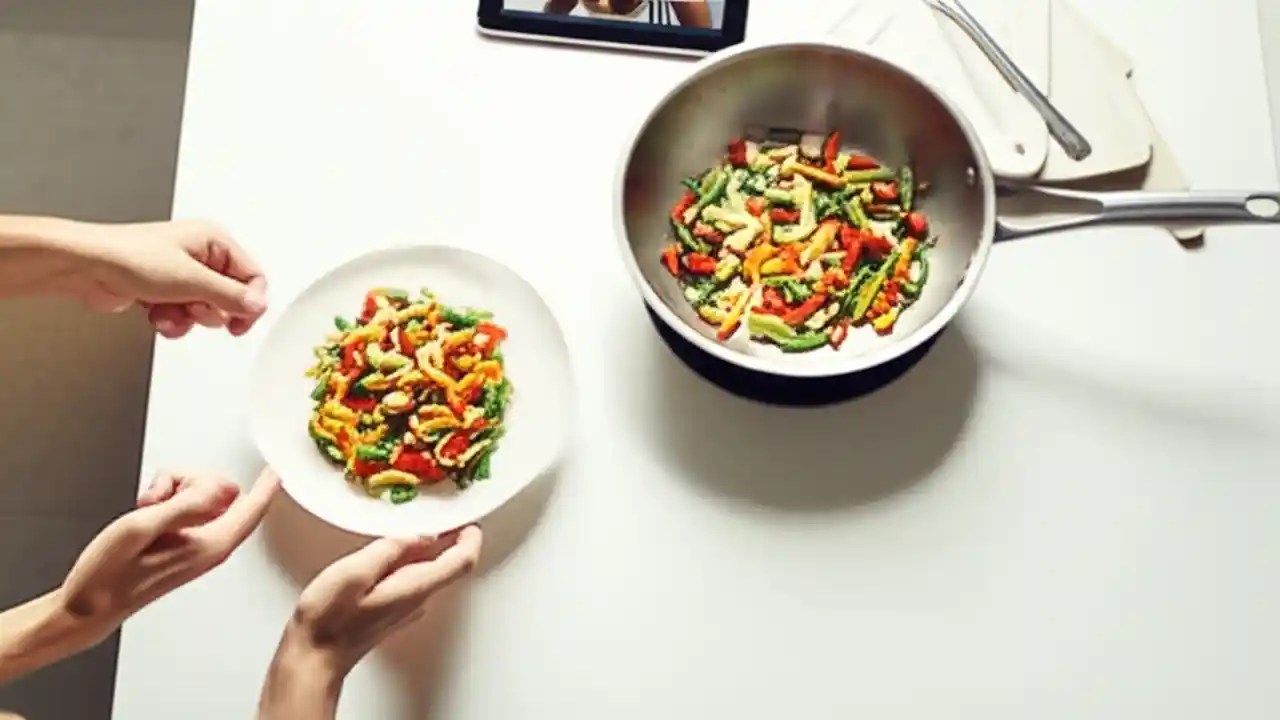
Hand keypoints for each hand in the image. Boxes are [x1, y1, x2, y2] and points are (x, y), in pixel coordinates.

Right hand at [59, 468, 280, 642]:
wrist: (86, 606)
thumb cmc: (107, 576)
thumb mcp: (142, 528)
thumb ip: (185, 505)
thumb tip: (221, 489)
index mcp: (211, 544)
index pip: (252, 509)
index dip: (266, 485)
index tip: (278, 469)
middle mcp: (210, 545)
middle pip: (223, 492)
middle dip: (191, 481)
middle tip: (159, 498)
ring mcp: (196, 544)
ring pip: (201, 494)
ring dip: (172, 491)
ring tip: (146, 512)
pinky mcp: (181, 542)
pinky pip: (185, 505)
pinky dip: (164, 500)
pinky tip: (145, 516)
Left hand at [72, 220, 267, 337]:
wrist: (85, 266)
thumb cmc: (128, 257)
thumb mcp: (191, 279)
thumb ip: (231, 296)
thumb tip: (258, 305)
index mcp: (214, 240)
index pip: (253, 277)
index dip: (249, 303)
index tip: (240, 322)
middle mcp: (201, 255)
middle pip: (230, 298)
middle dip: (210, 311)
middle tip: (194, 306)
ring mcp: (182, 274)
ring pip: (206, 310)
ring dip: (188, 318)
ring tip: (169, 308)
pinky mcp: (166, 291)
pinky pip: (185, 315)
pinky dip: (173, 320)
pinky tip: (156, 313)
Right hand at [288, 527, 480, 673]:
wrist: (313, 659)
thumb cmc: (328, 620)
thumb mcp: (355, 572)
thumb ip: (390, 550)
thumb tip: (420, 535)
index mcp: (414, 587)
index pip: (461, 561)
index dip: (470, 537)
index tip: (467, 519)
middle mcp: (417, 600)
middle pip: (450, 566)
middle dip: (452, 538)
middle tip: (443, 514)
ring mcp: (405, 609)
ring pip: (431, 573)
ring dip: (431, 549)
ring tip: (417, 525)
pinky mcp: (391, 612)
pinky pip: (413, 582)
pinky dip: (412, 562)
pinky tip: (394, 553)